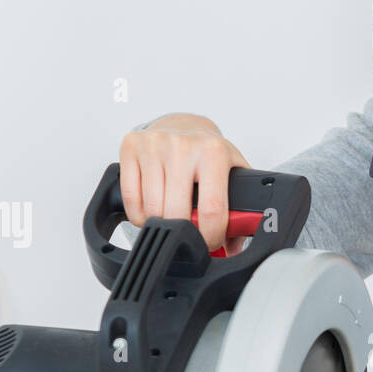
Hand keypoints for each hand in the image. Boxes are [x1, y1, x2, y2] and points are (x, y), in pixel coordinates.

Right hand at [118, 113, 252, 253]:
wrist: (184, 124)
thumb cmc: (208, 152)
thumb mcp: (232, 172)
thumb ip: (241, 210)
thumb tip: (233, 247)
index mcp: (213, 153)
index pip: (211, 210)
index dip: (210, 236)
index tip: (210, 242)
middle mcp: (183, 146)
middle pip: (177, 214)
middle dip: (184, 233)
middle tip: (189, 232)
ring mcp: (155, 146)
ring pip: (152, 209)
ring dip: (160, 224)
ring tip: (171, 218)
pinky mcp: (131, 147)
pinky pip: (131, 198)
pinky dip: (139, 215)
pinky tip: (151, 210)